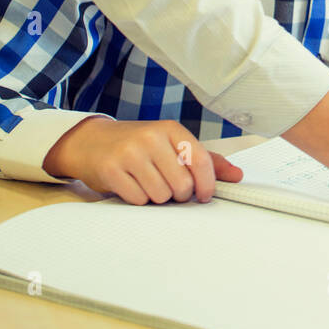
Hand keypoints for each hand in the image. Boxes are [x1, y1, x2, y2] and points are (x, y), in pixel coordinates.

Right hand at [43, 116, 244, 204]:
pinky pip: (138, 200)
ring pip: (161, 196)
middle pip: (182, 185)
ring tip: (148, 183)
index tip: (204, 195)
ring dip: (157, 197)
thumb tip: (236, 175)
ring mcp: (129, 153)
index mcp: (170, 128)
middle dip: (178, 194)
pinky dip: (138, 200)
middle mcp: (150, 137)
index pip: (200, 160)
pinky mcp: (111, 170)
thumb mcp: (170, 144)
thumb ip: (204, 160)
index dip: (207, 184)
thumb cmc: (137, 145)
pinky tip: (132, 185)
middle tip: (168, 187)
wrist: (91, 141)